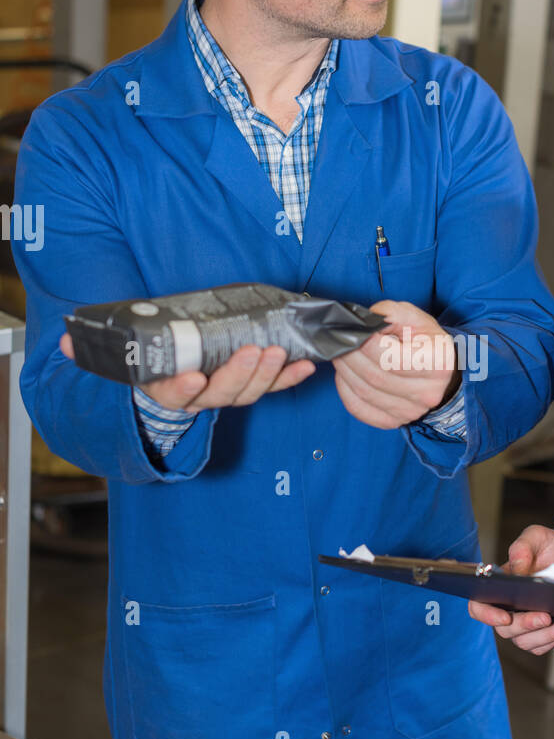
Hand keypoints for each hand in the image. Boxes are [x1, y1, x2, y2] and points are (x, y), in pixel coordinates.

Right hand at [60, 333, 315, 410]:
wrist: (155, 387)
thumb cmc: (141, 364)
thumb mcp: (113, 356)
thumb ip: (88, 349)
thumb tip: (63, 340)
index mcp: (161, 392)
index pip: (171, 396)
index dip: (183, 388)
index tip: (195, 377)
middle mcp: (194, 398)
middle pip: (218, 394)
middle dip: (238, 375)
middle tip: (255, 352)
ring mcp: (221, 395)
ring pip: (245, 393)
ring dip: (267, 376)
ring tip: (281, 353)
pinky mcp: (244, 387)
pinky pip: (268, 388)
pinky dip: (287, 379)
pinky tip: (305, 365)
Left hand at [332, 300, 459, 429]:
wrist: (438, 370)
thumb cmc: (425, 341)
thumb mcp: (414, 318)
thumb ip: (390, 314)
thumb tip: (362, 323)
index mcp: (437, 363)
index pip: (391, 358)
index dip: (365, 343)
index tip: (353, 330)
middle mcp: (427, 392)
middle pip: (376, 376)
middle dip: (350, 356)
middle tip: (339, 341)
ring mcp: (410, 411)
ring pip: (365, 393)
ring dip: (345, 371)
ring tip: (340, 354)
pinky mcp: (394, 421)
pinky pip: (360, 409)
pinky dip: (345, 391)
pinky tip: (345, 375)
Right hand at [468, 525, 553, 654]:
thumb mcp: (538, 537)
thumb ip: (522, 548)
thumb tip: (516, 571)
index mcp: (500, 586)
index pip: (479, 606)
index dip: (486, 615)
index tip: (505, 617)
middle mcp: (508, 607)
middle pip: (504, 629)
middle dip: (525, 625)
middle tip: (545, 616)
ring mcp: (525, 622)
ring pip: (523, 641)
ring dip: (545, 635)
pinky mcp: (542, 633)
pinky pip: (540, 647)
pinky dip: (553, 640)